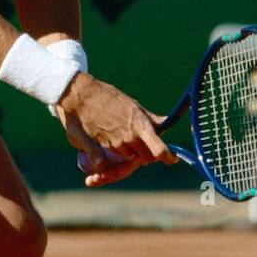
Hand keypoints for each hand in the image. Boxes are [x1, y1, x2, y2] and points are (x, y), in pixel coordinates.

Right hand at [55, 72, 175, 179]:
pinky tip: (116, 134)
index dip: (168, 157)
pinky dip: (121, 149)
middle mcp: (130, 138)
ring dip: (134, 151)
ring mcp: (117, 144)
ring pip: (133, 157)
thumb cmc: (111, 98)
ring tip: (127, 133)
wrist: (84, 97)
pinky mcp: (106, 147)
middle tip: (147, 143)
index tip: (172, 158)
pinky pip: (120, 154)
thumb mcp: (134, 106)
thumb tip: (167, 123)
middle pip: (148, 158)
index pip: (159, 150)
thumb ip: (152, 119)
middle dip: (149, 154)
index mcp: (141, 125)